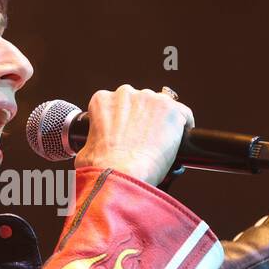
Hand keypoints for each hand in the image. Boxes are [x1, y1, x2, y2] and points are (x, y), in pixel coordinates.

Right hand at [74, 85, 194, 186]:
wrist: (122, 174)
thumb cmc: (103, 167)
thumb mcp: (85, 154)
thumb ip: (91, 146)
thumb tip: (93, 154)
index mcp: (102, 101)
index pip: (118, 104)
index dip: (125, 121)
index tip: (130, 134)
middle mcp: (126, 94)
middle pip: (141, 103)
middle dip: (144, 120)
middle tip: (145, 141)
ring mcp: (150, 99)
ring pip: (162, 107)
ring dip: (162, 123)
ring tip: (160, 145)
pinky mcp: (171, 109)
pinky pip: (183, 114)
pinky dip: (183, 127)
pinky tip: (178, 142)